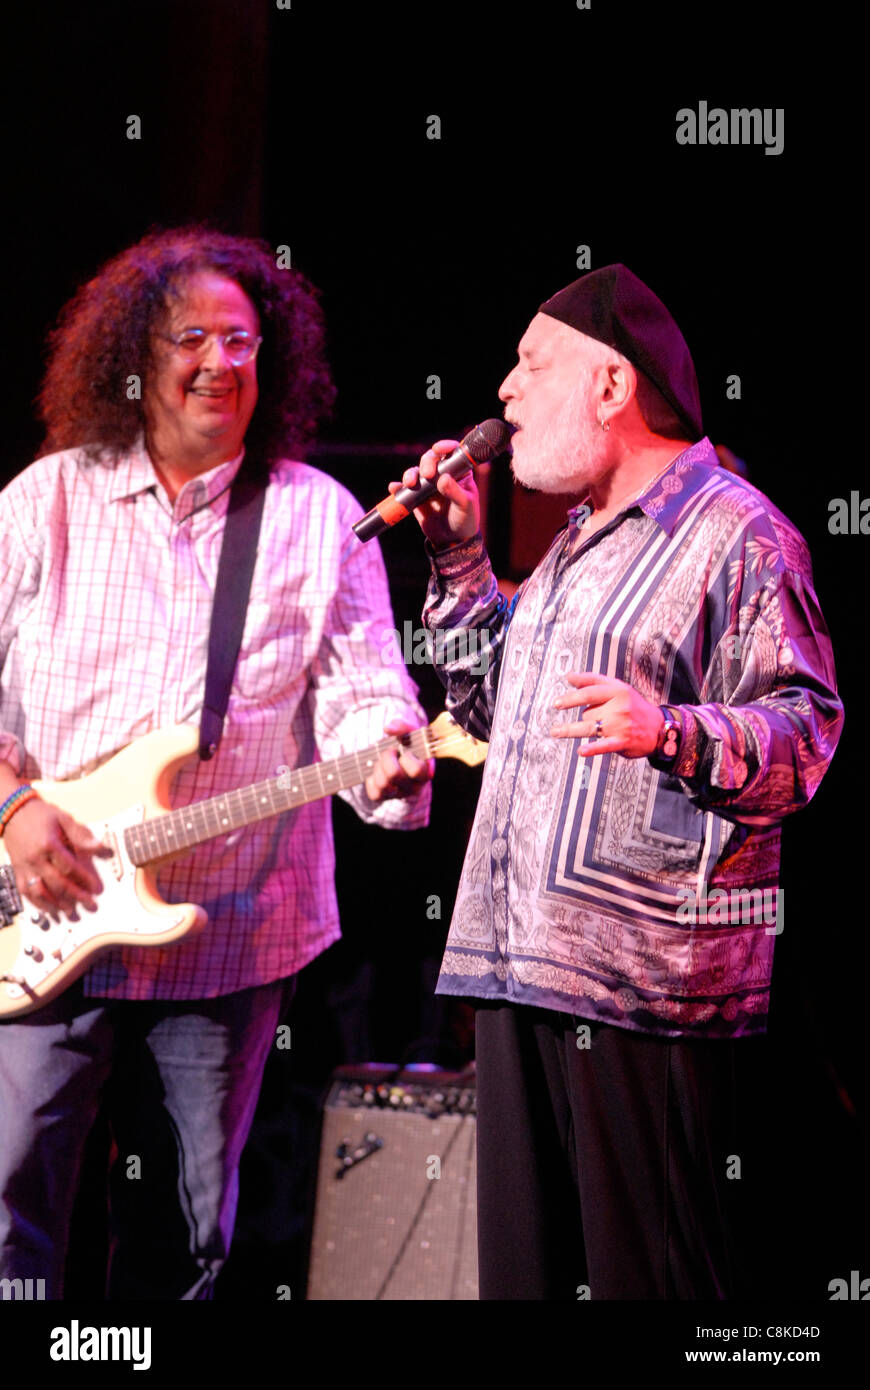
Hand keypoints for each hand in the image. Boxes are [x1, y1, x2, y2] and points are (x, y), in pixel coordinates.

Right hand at [4, 798, 110, 915]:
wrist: (14, 813)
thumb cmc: (42, 815)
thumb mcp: (63, 818)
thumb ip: (81, 834)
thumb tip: (100, 846)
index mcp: (48, 844)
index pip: (69, 868)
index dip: (84, 880)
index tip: (96, 889)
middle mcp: (35, 859)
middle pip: (56, 883)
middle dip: (75, 896)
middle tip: (90, 904)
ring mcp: (25, 868)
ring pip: (40, 892)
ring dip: (57, 904)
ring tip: (72, 911)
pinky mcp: (18, 872)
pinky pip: (27, 893)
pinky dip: (39, 903)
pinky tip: (50, 909)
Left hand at [364, 719, 434, 801]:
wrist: (399, 758)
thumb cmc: (407, 745)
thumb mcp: (409, 733)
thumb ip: (402, 727)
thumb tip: (388, 729)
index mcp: (425, 772)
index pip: (416, 769)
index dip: (406, 758)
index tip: (404, 751)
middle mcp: (414, 787)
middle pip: (394, 774)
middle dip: (387, 758)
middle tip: (389, 752)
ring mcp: (398, 794)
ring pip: (382, 783)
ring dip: (378, 768)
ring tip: (382, 762)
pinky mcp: (384, 798)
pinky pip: (373, 792)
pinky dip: (371, 779)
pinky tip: (377, 772)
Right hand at [388, 439, 479, 550]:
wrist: (452, 540)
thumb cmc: (465, 520)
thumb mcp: (465, 506)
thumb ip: (455, 492)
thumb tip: (442, 479)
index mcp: (459, 472)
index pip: (452, 453)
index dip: (445, 446)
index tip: (438, 449)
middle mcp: (442, 474)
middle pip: (431, 459)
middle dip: (426, 462)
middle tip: (427, 475)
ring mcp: (428, 485)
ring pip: (416, 472)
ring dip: (410, 474)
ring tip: (409, 484)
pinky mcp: (416, 497)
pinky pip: (404, 489)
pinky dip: (397, 487)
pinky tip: (394, 488)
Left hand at [550, 672, 664, 758]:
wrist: (659, 729)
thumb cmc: (633, 706)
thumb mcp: (618, 688)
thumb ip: (592, 680)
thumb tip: (569, 676)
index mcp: (618, 691)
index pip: (590, 693)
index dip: (571, 698)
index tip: (556, 703)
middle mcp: (619, 708)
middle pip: (588, 714)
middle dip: (587, 717)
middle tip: (595, 719)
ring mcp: (621, 726)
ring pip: (589, 728)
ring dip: (570, 730)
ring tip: (555, 732)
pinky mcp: (622, 742)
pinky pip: (603, 746)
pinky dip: (592, 749)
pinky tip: (581, 750)